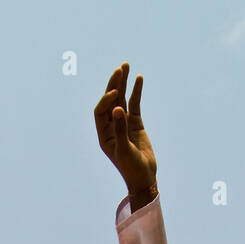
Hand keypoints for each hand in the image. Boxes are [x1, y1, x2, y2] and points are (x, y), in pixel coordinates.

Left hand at [94, 63, 157, 202]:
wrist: (144, 177)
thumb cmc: (131, 167)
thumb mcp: (125, 150)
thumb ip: (121, 129)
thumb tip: (118, 108)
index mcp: (103, 135)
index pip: (100, 111)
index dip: (106, 100)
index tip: (115, 95)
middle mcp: (111, 126)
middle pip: (110, 101)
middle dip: (113, 85)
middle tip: (120, 69)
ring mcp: (124, 123)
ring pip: (122, 99)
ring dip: (123, 83)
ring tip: (126, 66)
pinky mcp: (136, 123)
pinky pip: (135, 103)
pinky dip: (136, 91)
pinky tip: (139, 78)